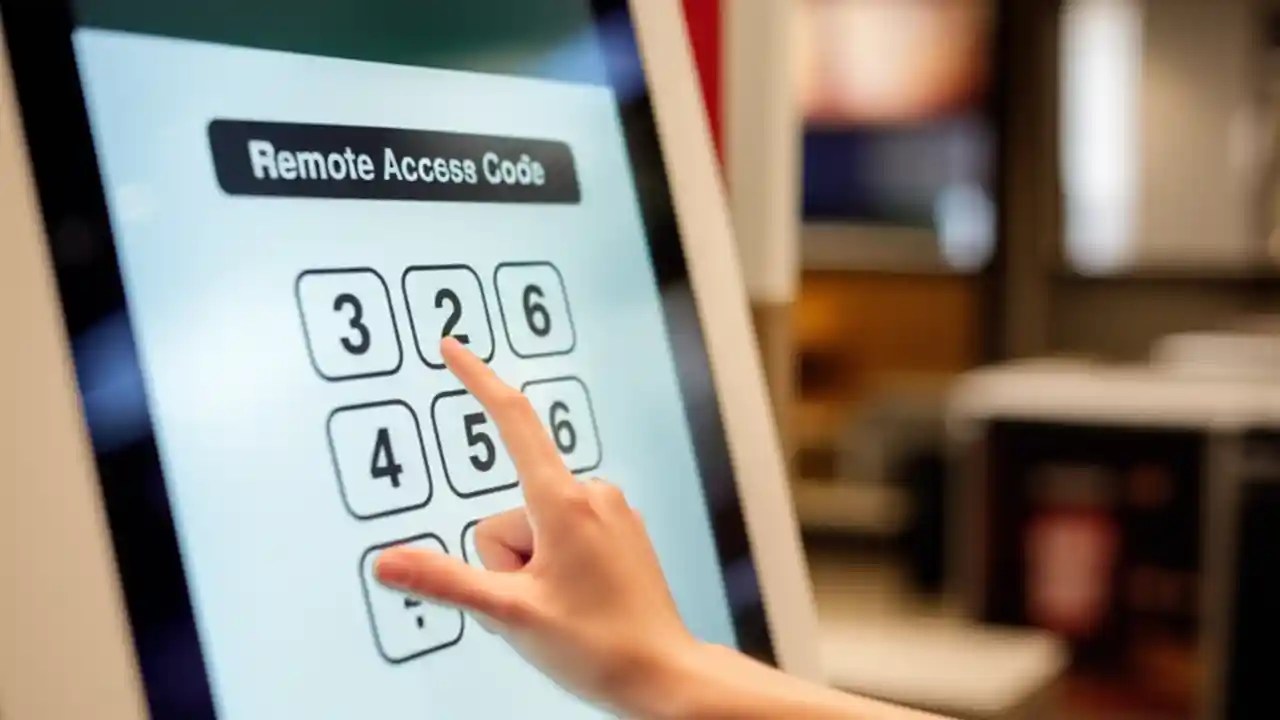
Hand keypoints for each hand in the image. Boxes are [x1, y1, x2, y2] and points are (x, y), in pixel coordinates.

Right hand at [375, 338, 696, 715]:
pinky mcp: (621, 532)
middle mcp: (591, 494)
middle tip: (537, 605)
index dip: (478, 381)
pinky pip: (563, 539)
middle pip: (507, 513)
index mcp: (564, 501)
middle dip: (504, 560)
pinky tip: (578, 604)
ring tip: (563, 610)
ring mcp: (611, 513)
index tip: (453, 347)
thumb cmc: (598, 647)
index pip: (512, 422)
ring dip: (530, 570)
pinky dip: (554, 569)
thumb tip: (387, 563)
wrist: (666, 675)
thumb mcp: (511, 616)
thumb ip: (445, 582)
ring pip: (534, 530)